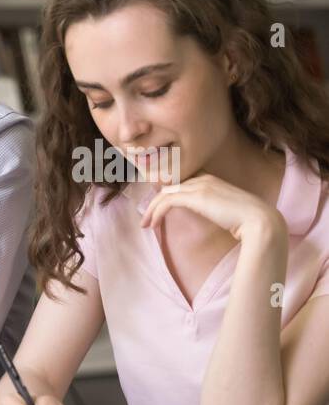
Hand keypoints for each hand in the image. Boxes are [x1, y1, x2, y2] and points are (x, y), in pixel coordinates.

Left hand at [140, 174, 286, 246]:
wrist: (259, 220)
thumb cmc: (247, 220)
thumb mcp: (225, 210)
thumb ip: (213, 207)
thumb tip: (207, 214)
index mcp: (211, 179)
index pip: (181, 183)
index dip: (166, 195)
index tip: (157, 210)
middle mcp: (204, 178)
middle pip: (170, 187)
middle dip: (154, 203)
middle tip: (146, 219)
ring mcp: (200, 186)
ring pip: (165, 194)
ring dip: (151, 210)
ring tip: (145, 225)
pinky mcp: (196, 196)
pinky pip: (167, 201)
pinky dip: (156, 212)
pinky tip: (152, 224)